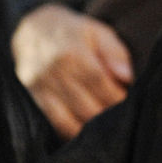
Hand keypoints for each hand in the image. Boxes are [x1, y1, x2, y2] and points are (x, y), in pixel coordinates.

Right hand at [12, 4, 132, 140]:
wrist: (33, 31)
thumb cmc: (74, 33)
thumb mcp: (99, 32)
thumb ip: (115, 53)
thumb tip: (129, 77)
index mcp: (72, 54)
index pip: (99, 83)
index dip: (117, 96)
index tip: (130, 101)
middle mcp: (52, 73)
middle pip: (85, 106)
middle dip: (107, 114)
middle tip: (121, 114)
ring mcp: (39, 89)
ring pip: (68, 121)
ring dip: (90, 126)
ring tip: (105, 123)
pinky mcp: (31, 100)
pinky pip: (52, 124)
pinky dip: (70, 130)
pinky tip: (86, 128)